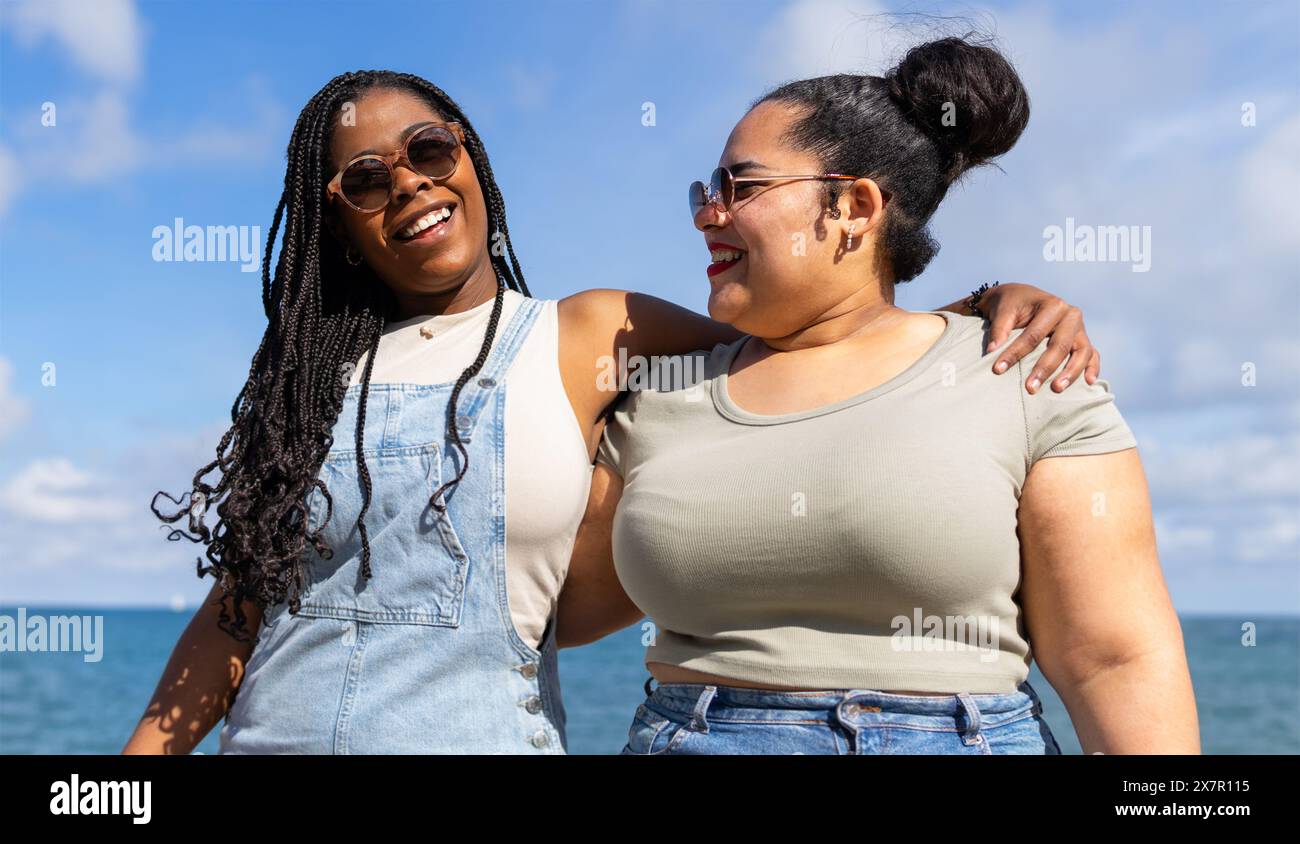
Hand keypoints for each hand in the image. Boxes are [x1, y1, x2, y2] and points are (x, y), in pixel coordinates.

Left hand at [979, 283, 1100, 393]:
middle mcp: (1071, 315)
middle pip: (1061, 345)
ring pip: (1082, 352)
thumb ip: (999, 328)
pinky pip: (1093, 355)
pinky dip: (1093, 368)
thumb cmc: (1012, 304)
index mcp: (1053, 305)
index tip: (998, 369)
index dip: (1016, 353)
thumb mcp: (1003, 310)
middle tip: (1030, 388)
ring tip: (1056, 389)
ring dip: (1071, 373)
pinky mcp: (1083, 340)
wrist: (1021, 298)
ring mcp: (1080, 329)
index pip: (1034, 334)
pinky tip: (1089, 382)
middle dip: (1045, 368)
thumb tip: (993, 350)